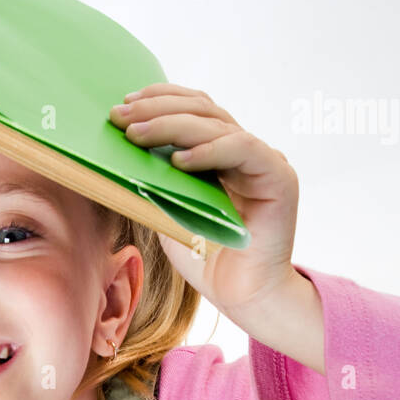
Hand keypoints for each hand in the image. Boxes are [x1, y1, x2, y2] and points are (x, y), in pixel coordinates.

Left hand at [108, 85, 299, 318]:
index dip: (158, 101)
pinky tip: (178, 160)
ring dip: (171, 125)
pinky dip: (209, 151)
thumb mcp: (168, 214)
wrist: (243, 298)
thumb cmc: (208, 261)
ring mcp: (264, 160)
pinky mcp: (279, 177)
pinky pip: (242, 149)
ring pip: (217, 124)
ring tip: (136, 134)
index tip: (122, 107)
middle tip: (120, 116)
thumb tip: (121, 155)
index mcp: (222, 154)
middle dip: (156, 109)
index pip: (193, 110)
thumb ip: (156, 183)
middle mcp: (245, 151)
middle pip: (202, 111)